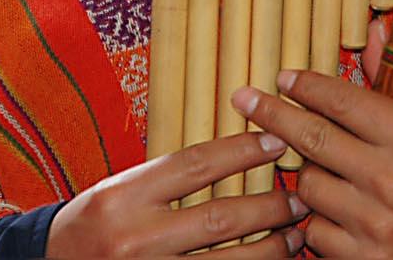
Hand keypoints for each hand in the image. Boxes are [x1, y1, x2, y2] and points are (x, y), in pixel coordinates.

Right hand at [46, 131, 308, 257]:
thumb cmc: (94, 225)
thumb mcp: (119, 190)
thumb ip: (168, 178)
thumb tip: (236, 155)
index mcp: (124, 197)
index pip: (194, 165)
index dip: (242, 151)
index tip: (276, 142)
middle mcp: (135, 239)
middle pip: (220, 219)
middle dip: (269, 207)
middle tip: (299, 196)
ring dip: (271, 249)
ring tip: (295, 234)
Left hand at [232, 19, 392, 257]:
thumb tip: (375, 29)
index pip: (342, 100)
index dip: (305, 85)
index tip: (283, 76)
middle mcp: (392, 180)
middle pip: (312, 138)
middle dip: (272, 114)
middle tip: (245, 100)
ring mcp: (378, 224)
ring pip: (309, 186)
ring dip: (304, 170)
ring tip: (314, 161)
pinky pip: (318, 234)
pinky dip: (317, 218)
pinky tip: (330, 205)